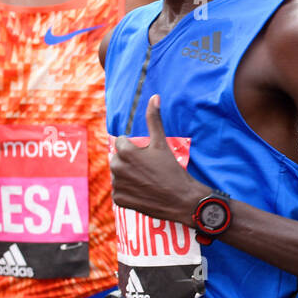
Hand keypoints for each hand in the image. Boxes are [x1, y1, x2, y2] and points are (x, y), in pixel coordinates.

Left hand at [110, 95, 199, 220]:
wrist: (180, 200)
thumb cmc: (171, 170)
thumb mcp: (161, 143)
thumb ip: (154, 119)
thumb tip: (154, 97)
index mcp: (125, 151)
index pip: (122, 143)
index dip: (136, 148)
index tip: (148, 157)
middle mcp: (117, 167)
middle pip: (118, 159)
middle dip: (130, 162)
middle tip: (149, 169)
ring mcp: (117, 184)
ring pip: (118, 174)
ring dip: (128, 176)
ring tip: (146, 180)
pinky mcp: (119, 199)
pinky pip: (119, 190)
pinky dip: (129, 191)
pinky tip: (143, 191)